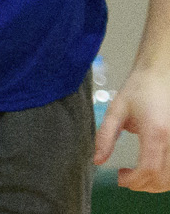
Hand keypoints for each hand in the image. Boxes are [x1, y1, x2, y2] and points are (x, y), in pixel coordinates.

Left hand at [96, 62, 169, 190]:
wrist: (162, 75)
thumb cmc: (139, 90)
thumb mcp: (116, 110)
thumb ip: (105, 136)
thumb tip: (97, 161)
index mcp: (156, 132)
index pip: (149, 169)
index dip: (134, 180)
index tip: (119, 177)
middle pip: (164, 179)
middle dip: (143, 185)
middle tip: (126, 179)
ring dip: (157, 184)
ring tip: (138, 175)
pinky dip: (167, 176)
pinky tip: (153, 170)